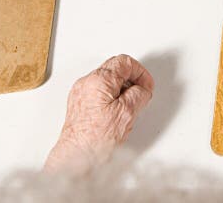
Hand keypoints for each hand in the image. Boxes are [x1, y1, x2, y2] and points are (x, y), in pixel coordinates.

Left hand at [44, 54, 153, 174]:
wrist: (76, 159)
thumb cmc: (95, 140)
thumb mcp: (128, 113)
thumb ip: (139, 94)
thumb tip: (142, 89)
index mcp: (98, 80)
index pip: (124, 62)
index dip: (141, 72)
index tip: (146, 85)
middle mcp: (86, 83)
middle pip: (115, 69)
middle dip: (131, 80)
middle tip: (140, 95)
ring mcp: (80, 94)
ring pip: (107, 82)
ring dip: (122, 90)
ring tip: (129, 108)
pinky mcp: (79, 105)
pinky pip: (99, 93)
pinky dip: (111, 99)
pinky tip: (116, 115)